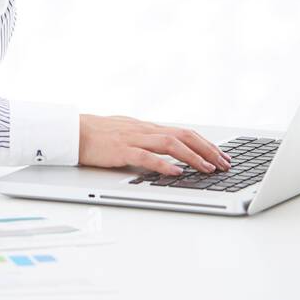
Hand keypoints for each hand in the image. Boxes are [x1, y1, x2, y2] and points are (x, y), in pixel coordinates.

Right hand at [77, 114, 231, 175]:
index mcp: (149, 127)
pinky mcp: (122, 150)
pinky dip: (164, 164)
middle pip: (184, 135)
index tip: (221, 156)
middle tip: (224, 163)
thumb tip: (168, 148)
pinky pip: (146, 156)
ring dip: (192, 157)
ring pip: (171, 144)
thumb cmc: (100, 134)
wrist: (74, 131)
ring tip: (207, 168)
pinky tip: (176, 172)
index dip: (206, 143)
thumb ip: (148, 139)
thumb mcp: (129, 132)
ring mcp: (135, 138)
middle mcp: (146, 130)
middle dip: (208, 150)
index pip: (184, 132)